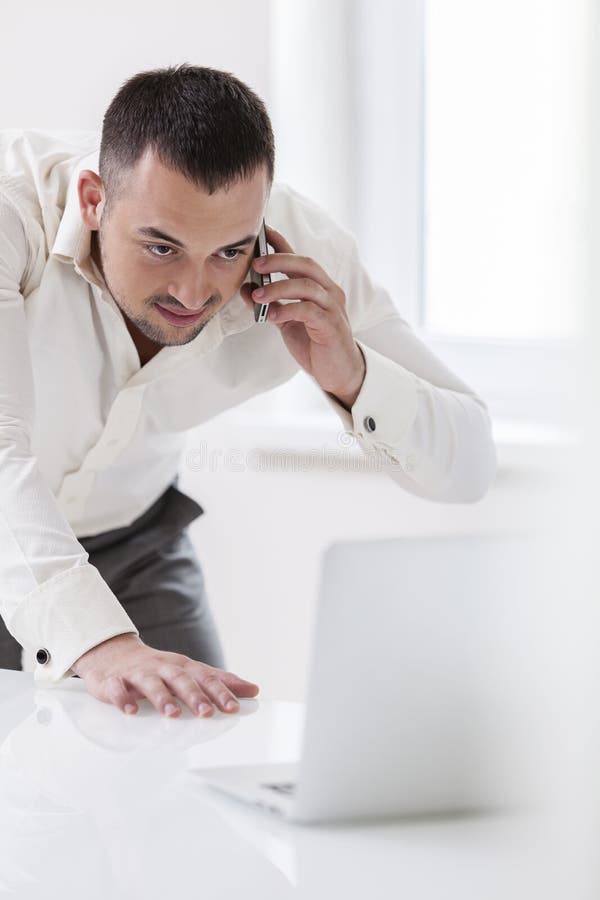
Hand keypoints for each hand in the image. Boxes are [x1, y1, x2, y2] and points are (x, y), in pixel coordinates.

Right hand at [70, 633, 258, 717]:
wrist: (113, 653)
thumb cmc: (157, 667)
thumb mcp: (189, 671)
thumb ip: (219, 681)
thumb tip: (253, 689)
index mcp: (182, 667)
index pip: (204, 677)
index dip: (219, 692)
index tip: (234, 707)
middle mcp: (162, 667)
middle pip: (181, 679)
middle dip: (194, 696)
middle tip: (206, 713)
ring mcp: (137, 673)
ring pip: (151, 683)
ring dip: (162, 697)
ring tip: (173, 714)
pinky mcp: (113, 681)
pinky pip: (117, 689)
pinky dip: (123, 698)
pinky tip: (129, 711)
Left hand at [240, 225, 365, 408]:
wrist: (338, 372)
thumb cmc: (315, 344)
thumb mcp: (287, 321)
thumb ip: (270, 304)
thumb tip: (246, 288)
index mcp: (320, 287)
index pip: (300, 259)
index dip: (282, 244)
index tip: (262, 232)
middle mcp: (329, 292)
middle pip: (306, 265)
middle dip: (279, 260)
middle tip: (255, 264)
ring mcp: (332, 308)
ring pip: (306, 286)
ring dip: (278, 288)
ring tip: (257, 295)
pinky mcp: (331, 326)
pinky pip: (309, 311)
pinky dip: (288, 310)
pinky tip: (273, 316)